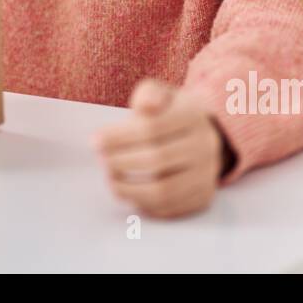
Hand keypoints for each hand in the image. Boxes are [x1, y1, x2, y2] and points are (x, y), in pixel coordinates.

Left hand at [92, 79, 227, 218]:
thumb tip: (146, 106)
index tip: (95, 141)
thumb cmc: (170, 113)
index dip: (119, 137)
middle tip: (102, 161)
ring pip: (164, 191)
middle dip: (121, 162)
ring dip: (129, 189)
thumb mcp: (160, 94)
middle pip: (157, 160)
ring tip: (111, 179)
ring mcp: (207, 175)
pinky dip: (144, 204)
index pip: (151, 128)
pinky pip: (170, 209)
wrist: (203, 134)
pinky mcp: (203, 197)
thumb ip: (148, 94)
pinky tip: (128, 192)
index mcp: (193, 116)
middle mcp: (205, 146)